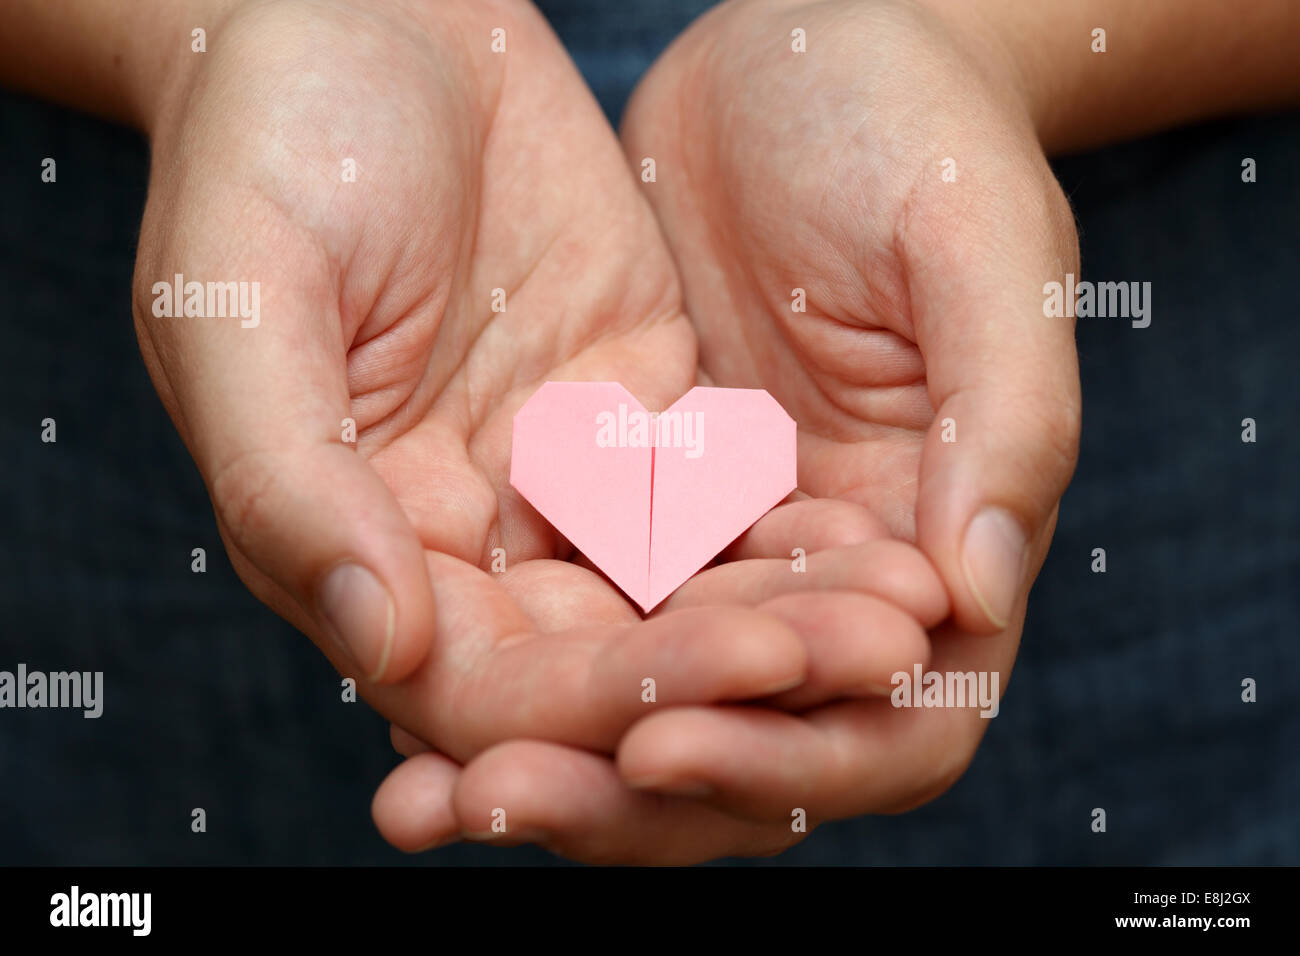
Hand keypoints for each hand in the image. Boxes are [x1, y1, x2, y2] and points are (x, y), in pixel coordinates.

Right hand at [133, 0, 818, 787]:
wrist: (365, 14)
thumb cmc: (268, 135)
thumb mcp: (243, 298)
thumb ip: (292, 482)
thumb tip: (383, 646)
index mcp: (356, 538)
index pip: (484, 687)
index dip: (608, 701)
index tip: (743, 664)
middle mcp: (463, 533)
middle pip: (604, 658)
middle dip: (735, 669)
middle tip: (877, 656)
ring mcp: (556, 471)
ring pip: (679, 588)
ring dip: (791, 610)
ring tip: (907, 612)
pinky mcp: (633, 404)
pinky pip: (720, 490)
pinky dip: (797, 521)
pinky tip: (890, 532)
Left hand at [453, 0, 1080, 841]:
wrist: (807, 43)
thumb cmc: (922, 126)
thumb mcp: (983, 249)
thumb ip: (1003, 424)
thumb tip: (974, 601)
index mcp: (941, 541)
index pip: (888, 725)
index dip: (780, 756)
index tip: (658, 744)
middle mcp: (832, 568)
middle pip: (746, 741)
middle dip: (629, 793)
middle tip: (493, 800)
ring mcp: (729, 537)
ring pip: (645, 692)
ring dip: (548, 748)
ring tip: (426, 791)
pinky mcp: (641, 489)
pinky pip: (571, 593)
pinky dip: (508, 644)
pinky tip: (409, 666)